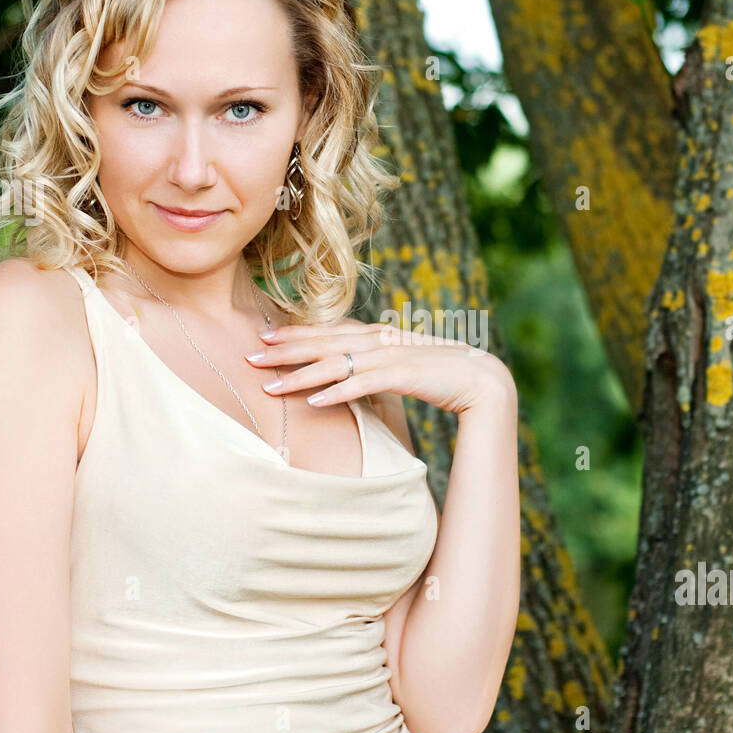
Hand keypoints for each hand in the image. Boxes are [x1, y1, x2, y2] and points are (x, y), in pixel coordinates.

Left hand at [245, 318, 514, 415]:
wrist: (482, 381)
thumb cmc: (440, 377)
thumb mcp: (400, 367)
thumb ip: (373, 366)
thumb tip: (347, 375)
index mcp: (379, 334)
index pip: (329, 330)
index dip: (295, 333)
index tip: (263, 337)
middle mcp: (380, 339)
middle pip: (323, 342)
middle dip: (285, 350)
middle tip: (250, 356)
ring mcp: (390, 355)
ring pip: (335, 363)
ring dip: (300, 375)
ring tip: (271, 386)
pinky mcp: (402, 375)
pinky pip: (361, 385)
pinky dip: (335, 393)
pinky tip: (312, 403)